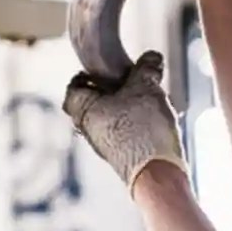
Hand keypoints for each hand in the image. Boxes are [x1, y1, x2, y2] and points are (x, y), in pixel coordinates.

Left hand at [63, 51, 187, 192]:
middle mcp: (90, 130)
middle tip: (128, 78)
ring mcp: (107, 145)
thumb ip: (147, 68)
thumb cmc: (143, 130)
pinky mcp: (124, 156)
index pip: (73, 88)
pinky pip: (124, 131)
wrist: (158, 174)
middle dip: (111, 88)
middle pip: (92, 102)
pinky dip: (136, 120)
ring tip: (148, 95)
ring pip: (110, 117)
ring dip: (126, 104)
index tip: (101, 67)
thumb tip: (152, 56)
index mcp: (85, 110)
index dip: (85, 74)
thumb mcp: (145, 88)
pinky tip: (156, 116)